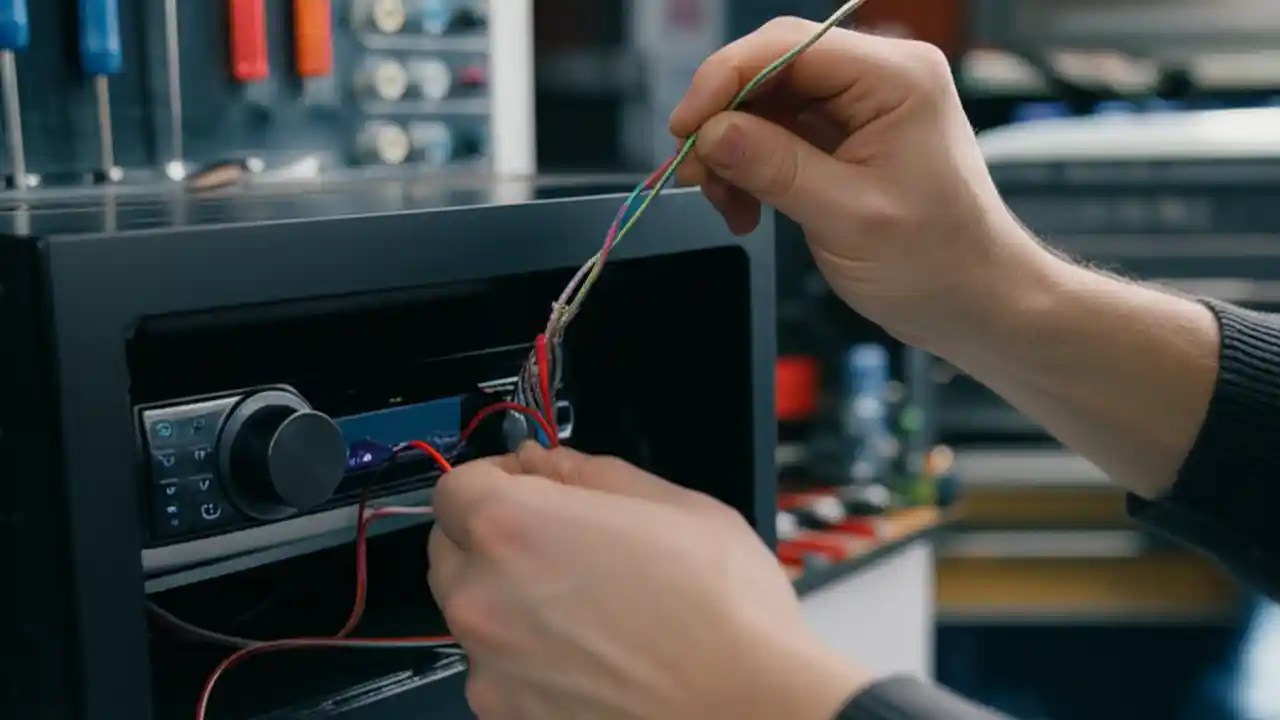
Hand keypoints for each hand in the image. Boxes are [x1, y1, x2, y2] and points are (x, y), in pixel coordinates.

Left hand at [428, 444, 868, 719]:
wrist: (754, 710)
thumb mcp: (672, 504)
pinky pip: (498, 669)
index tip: (529, 484)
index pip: (454, 486)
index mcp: (513, 528)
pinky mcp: (508, 716)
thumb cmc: (726, 614)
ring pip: (474, 613)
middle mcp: (484, 599)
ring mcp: (492, 667)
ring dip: (509, 598)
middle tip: (560, 542)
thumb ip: (588, 474)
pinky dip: (527, 656)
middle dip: (493, 537)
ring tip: (588, 605)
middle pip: (451, 550)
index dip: (495, 477)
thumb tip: (546, 463)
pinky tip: (591, 652)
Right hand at [670, 18, 1056, 354]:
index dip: (724, 79)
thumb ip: (775, 168)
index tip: (685, 127)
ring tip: (727, 203)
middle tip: (695, 173)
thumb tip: (711, 133)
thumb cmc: (939, 263)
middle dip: (724, 121)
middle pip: (770, 70)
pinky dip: (751, 168)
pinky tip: (746, 205)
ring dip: (732, 152)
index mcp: (896, 78)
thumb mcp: (847, 217)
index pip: (786, 46)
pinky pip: (778, 135)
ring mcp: (862, 107)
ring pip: (766, 105)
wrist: (976, 303)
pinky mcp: (846, 138)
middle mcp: (880, 78)